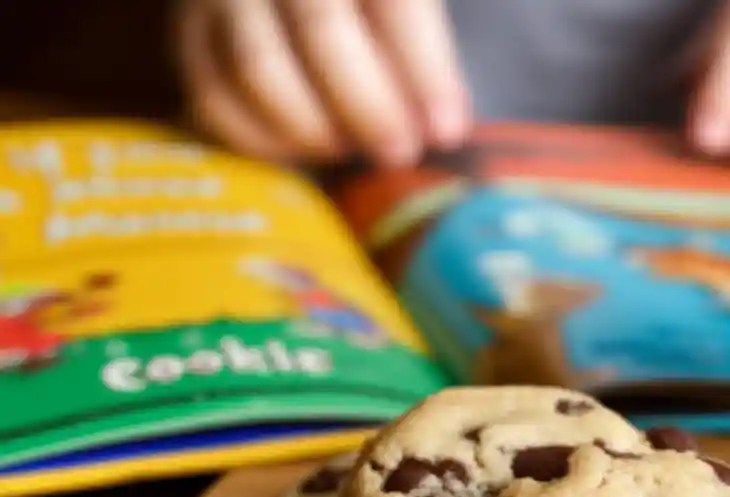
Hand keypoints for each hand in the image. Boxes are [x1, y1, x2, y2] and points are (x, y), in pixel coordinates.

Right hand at [175, 0, 470, 166]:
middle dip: (368, 106)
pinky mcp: (186, 29)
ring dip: (312, 127)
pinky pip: (209, 93)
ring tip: (351, 150)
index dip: (426, 71)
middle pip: (321, 29)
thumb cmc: (366, 0)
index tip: (447, 131)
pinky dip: (257, 137)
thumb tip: (441, 124)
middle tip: (400, 153)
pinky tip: (299, 153)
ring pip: (256, 66)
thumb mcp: (400, 2)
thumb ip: (417, 38)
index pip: (396, 2)